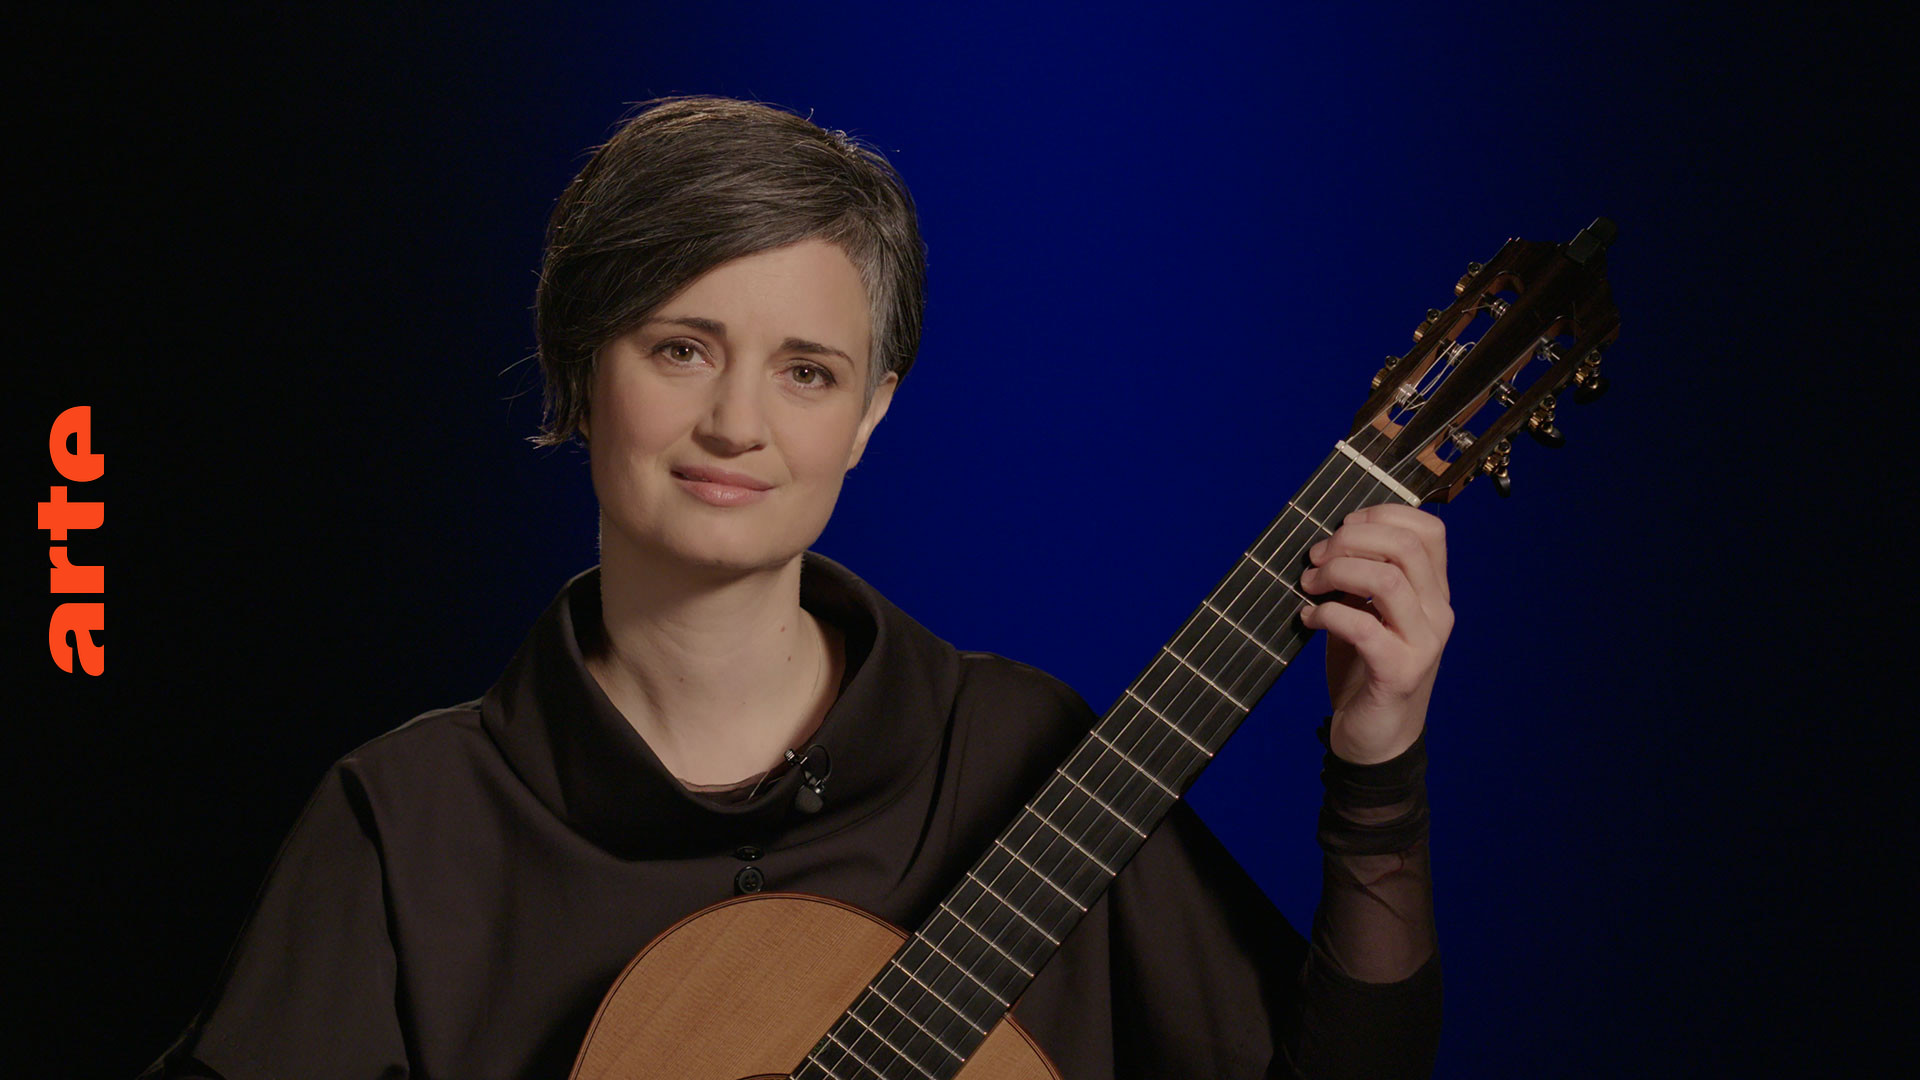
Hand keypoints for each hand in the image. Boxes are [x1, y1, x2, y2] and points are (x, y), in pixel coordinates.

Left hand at [1297, 504, 1452, 763]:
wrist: (1377, 739)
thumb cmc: (1367, 670)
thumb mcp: (1369, 615)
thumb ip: (1362, 578)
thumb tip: (1329, 542)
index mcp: (1434, 592)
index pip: (1429, 529)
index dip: (1381, 515)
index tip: (1342, 528)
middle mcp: (1437, 612)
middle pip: (1404, 545)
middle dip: (1349, 541)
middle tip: (1315, 559)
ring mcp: (1423, 642)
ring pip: (1386, 579)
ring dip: (1336, 573)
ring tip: (1309, 586)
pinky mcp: (1400, 672)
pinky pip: (1362, 625)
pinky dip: (1326, 614)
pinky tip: (1308, 619)